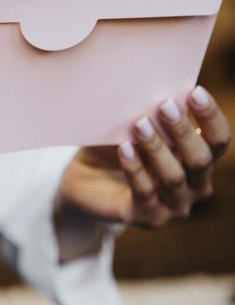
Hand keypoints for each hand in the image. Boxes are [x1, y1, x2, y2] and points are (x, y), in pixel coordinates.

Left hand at [60, 86, 230, 228]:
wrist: (85, 184)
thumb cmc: (116, 149)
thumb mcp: (134, 129)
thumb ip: (149, 114)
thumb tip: (154, 87)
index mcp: (200, 161)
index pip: (219, 140)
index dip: (210, 117)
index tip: (194, 91)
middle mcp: (195, 187)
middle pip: (201, 160)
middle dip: (183, 131)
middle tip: (164, 105)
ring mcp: (174, 207)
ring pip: (173, 177)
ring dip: (157, 148)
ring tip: (139, 123)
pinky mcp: (147, 218)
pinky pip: (144, 192)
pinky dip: (135, 168)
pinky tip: (124, 148)